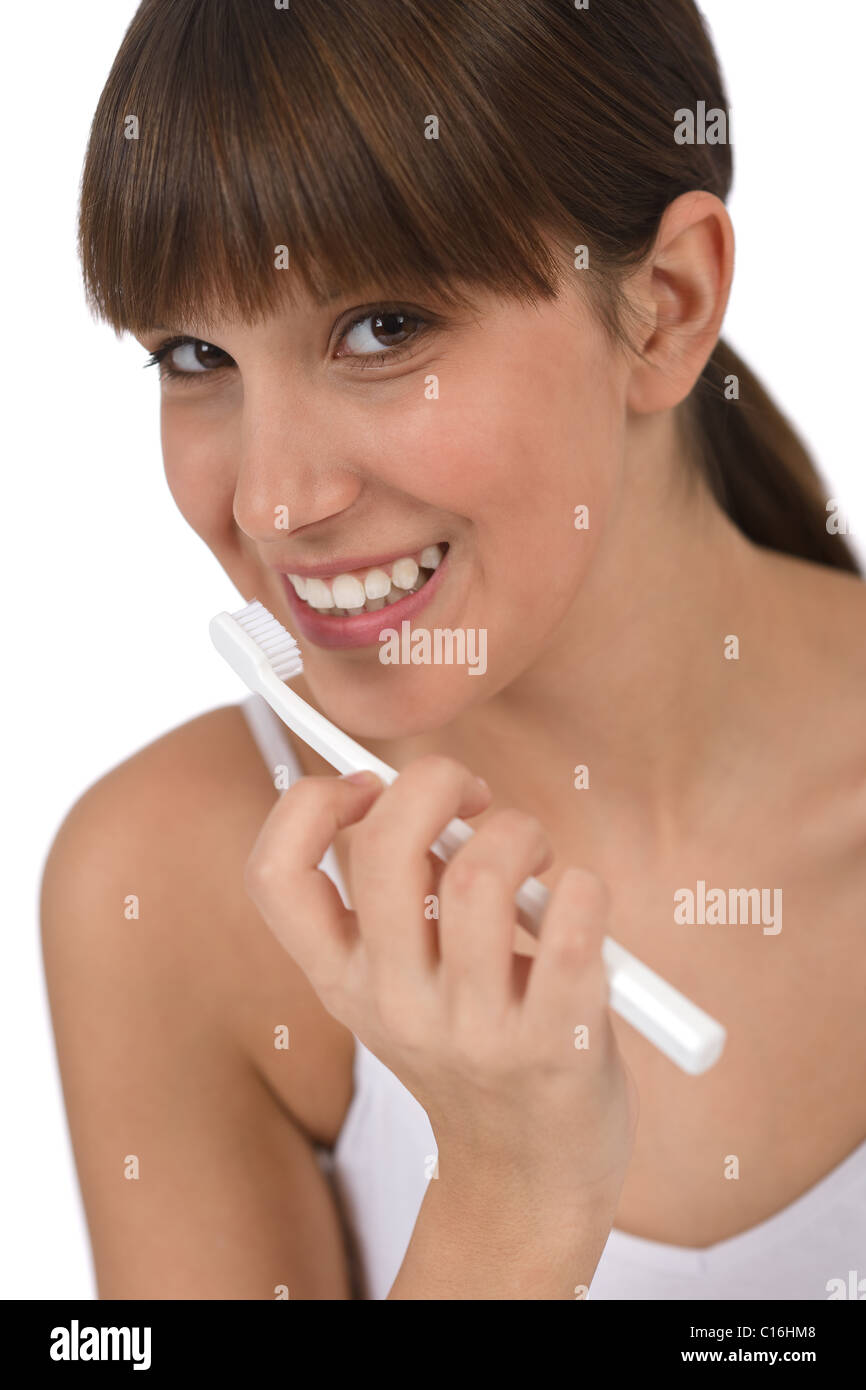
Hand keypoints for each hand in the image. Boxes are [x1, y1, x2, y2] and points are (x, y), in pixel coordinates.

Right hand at [244, 754, 637, 1217]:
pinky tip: (580, 900)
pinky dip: (583, 891)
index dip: (310, 803)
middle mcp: (392, 1004)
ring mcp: (472, 1030)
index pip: (273, 874)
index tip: (366, 786)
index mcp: (340, 979)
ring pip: (479, 877)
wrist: (528, 1175)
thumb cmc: (471, 1044)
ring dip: (521, 832)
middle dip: (437, 781)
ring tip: (537, 857)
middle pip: (385, 847)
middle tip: (474, 797)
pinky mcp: (555, 1046)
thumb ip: (396, 895)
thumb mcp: (398, 984)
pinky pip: (568, 932)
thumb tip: (419, 784)